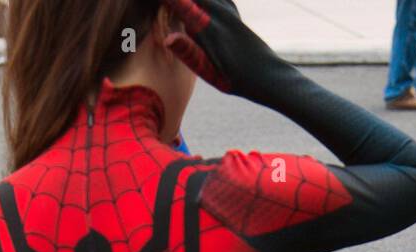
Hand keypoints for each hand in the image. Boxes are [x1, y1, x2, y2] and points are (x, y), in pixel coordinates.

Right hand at [161, 0, 285, 102]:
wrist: (269, 74)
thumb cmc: (237, 80)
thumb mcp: (211, 73)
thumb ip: (189, 53)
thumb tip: (168, 39)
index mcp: (209, 28)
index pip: (180, 2)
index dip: (167, 0)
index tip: (146, 1)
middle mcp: (218, 12)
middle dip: (174, 0)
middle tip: (155, 5)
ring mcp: (227, 8)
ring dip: (186, 1)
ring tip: (173, 6)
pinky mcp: (231, 9)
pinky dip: (199, 1)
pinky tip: (194, 6)